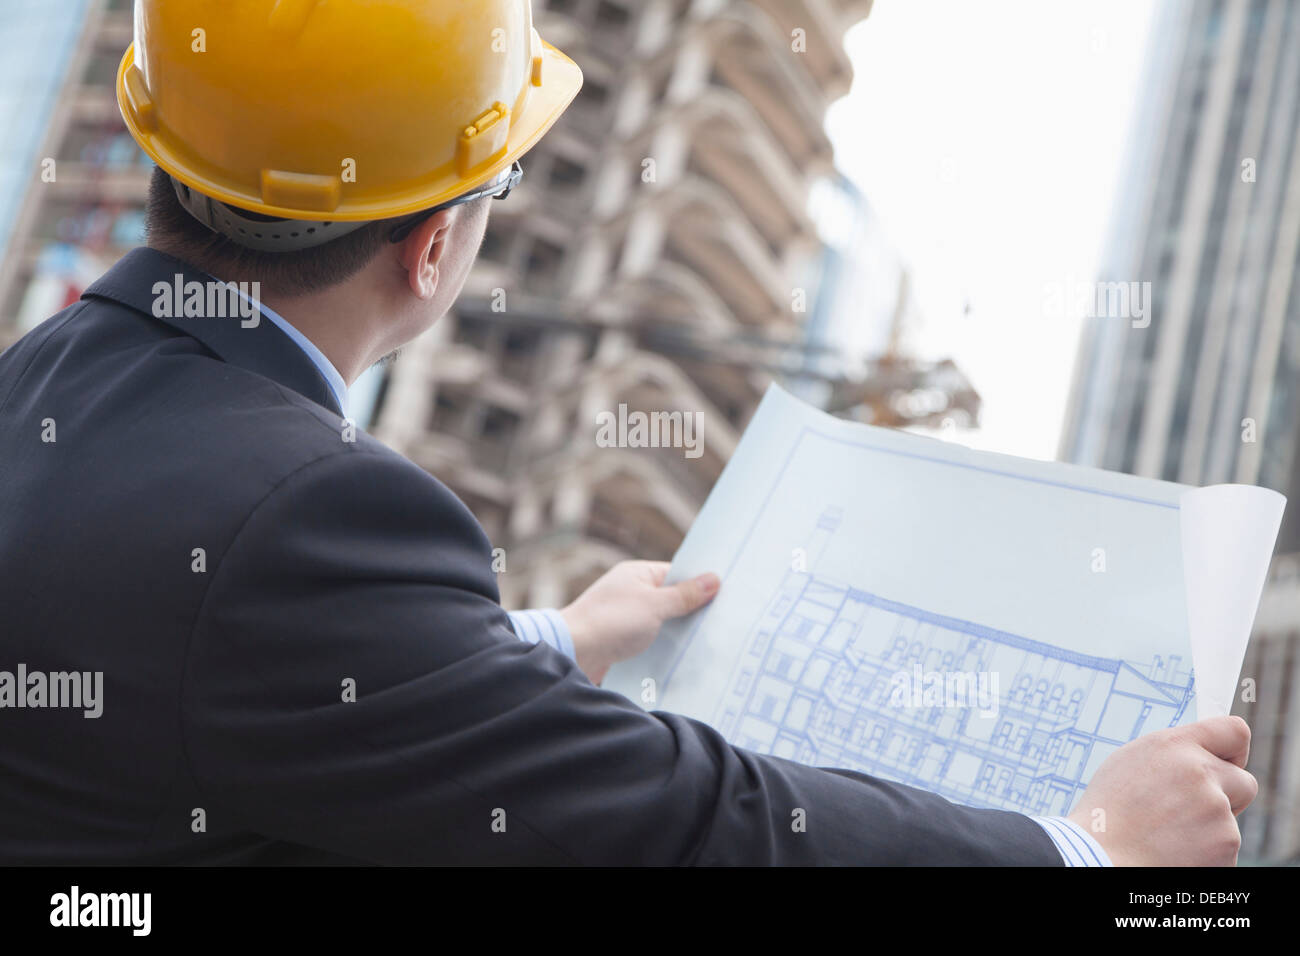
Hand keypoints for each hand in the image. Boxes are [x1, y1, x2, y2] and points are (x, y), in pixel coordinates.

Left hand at [560, 561, 719, 683]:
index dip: (700, 584)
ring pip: (662, 621)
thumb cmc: (611, 622)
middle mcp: (631, 592)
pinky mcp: (621, 640)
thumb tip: (714, 579)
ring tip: (709, 642)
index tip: (727, 596)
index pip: (677, 574)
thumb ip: (684, 595)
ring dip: (679, 631)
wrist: (572, 653)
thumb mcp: (654, 605)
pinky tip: (683, 658)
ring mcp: (625, 616)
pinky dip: (664, 646)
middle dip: (693, 610)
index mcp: (637, 574)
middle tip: (724, 622)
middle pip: (671, 598)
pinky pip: (650, 639)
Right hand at [1068, 715, 1256, 865]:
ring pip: (1229, 820)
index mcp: (1173, 745)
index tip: (1228, 763)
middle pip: (1244, 782)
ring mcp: (1216, 811)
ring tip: (1168, 835)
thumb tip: (1197, 756)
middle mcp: (1199, 773)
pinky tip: (1175, 851)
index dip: (1234, 750)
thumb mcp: (1129, 763)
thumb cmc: (1106, 812)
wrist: (1101, 856)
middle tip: (1194, 809)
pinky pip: (1224, 847)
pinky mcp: (1225, 845)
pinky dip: (1206, 852)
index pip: (1234, 731)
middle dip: (1227, 796)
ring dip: (1209, 828)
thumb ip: (1171, 755)